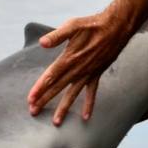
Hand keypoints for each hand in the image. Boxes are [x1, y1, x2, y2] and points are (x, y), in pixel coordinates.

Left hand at [27, 9, 132, 125]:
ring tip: (55, 122)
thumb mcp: (73, 25)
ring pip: (73, 94)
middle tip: (33, 112)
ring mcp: (87, 74)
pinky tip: (86, 117)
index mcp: (69, 58)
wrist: (116, 27)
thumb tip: (42, 43)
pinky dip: (89, 104)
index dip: (40, 88)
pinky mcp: (96, 74)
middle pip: (57, 88)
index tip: (30, 99)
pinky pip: (92, 93)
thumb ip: (57, 35)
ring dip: (63, 108)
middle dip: (45, 100)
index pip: (51, 76)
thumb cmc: (92, 25)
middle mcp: (77, 69)